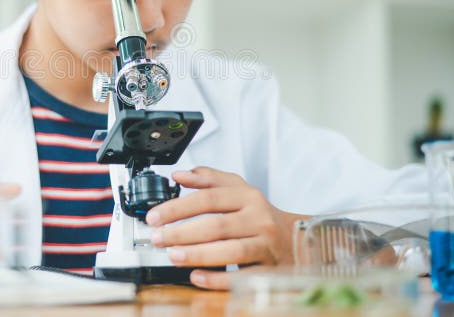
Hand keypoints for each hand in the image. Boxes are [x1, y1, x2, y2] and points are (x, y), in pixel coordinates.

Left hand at [145, 166, 306, 290]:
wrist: (298, 240)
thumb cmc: (260, 215)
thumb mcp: (239, 190)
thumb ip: (209, 179)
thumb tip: (179, 175)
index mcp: (248, 197)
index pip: (209, 198)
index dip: (178, 207)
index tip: (155, 216)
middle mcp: (258, 218)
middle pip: (217, 225)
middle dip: (182, 232)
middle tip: (158, 238)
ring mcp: (266, 244)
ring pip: (231, 250)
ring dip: (198, 254)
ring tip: (173, 255)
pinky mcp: (269, 269)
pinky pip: (242, 277)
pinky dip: (218, 279)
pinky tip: (197, 277)